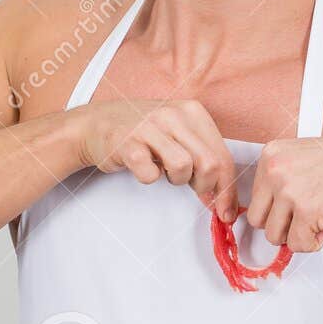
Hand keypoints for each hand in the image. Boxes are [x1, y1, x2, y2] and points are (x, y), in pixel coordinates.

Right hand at [75, 99, 239, 218]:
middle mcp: (173, 114)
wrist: (94, 123)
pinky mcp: (126, 142)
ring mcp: (148, 127)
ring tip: (163, 170)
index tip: (226, 211)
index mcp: (192, 111)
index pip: (223, 155)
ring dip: (176, 180)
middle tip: (192, 188)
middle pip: (209, 164)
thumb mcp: (178, 135)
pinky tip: (143, 167)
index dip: (228, 190)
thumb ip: (203, 159)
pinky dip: (148, 178)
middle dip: (204, 187)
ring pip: (183, 167)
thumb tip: (224, 198)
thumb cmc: (142, 133)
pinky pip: (150, 175)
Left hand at [246, 131, 322, 251]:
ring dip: (298, 234)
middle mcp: (275, 170)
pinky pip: (298, 245)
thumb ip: (281, 181)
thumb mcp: (303, 159)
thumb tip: (265, 218)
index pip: (254, 199)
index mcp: (271, 155)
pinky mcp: (307, 212)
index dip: (276, 210)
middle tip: (306, 217)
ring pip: (274, 236)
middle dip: (282, 225)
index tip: (294, 207)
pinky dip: (314, 242)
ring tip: (319, 218)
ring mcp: (290, 191)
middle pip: (257, 220)